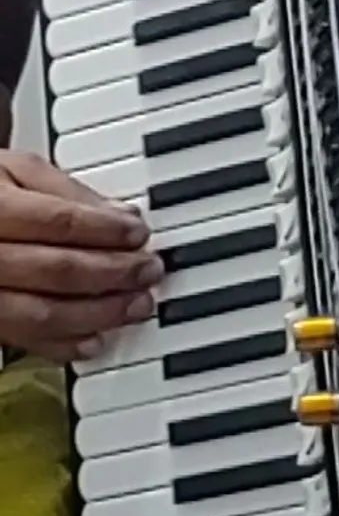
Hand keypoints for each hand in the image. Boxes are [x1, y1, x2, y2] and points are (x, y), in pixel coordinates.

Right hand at [0, 151, 160, 362]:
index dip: (106, 230)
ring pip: (40, 314)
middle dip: (114, 273)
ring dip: (98, 314)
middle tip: (148, 270)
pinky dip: (61, 345)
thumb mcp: (11, 170)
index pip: (59, 222)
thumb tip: (121, 215)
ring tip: (135, 305)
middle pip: (56, 270)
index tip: (139, 233)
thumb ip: (65, 191)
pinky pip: (19, 341)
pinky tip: (95, 339)